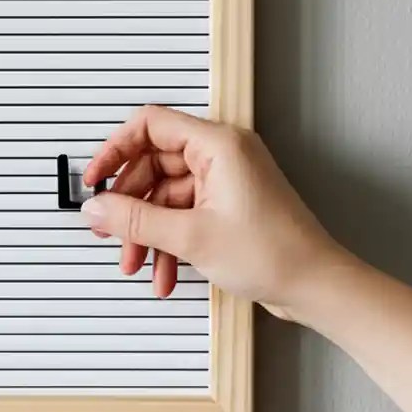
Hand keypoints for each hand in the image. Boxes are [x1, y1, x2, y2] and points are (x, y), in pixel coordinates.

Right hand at [80, 105, 350, 319]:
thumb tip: (97, 207)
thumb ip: (136, 219)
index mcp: (217, 145)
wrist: (315, 286)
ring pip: (166, 195)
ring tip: (137, 263)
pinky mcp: (228, 206)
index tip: (96, 179)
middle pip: (154, 165)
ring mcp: (225, 181)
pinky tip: (165, 273)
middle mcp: (222, 156)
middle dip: (130, 204)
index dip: (116, 149)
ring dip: (147, 231)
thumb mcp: (191, 236)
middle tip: (109, 230)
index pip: (151, 125)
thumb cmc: (275, 253)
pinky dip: (168, 241)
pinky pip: (183, 213)